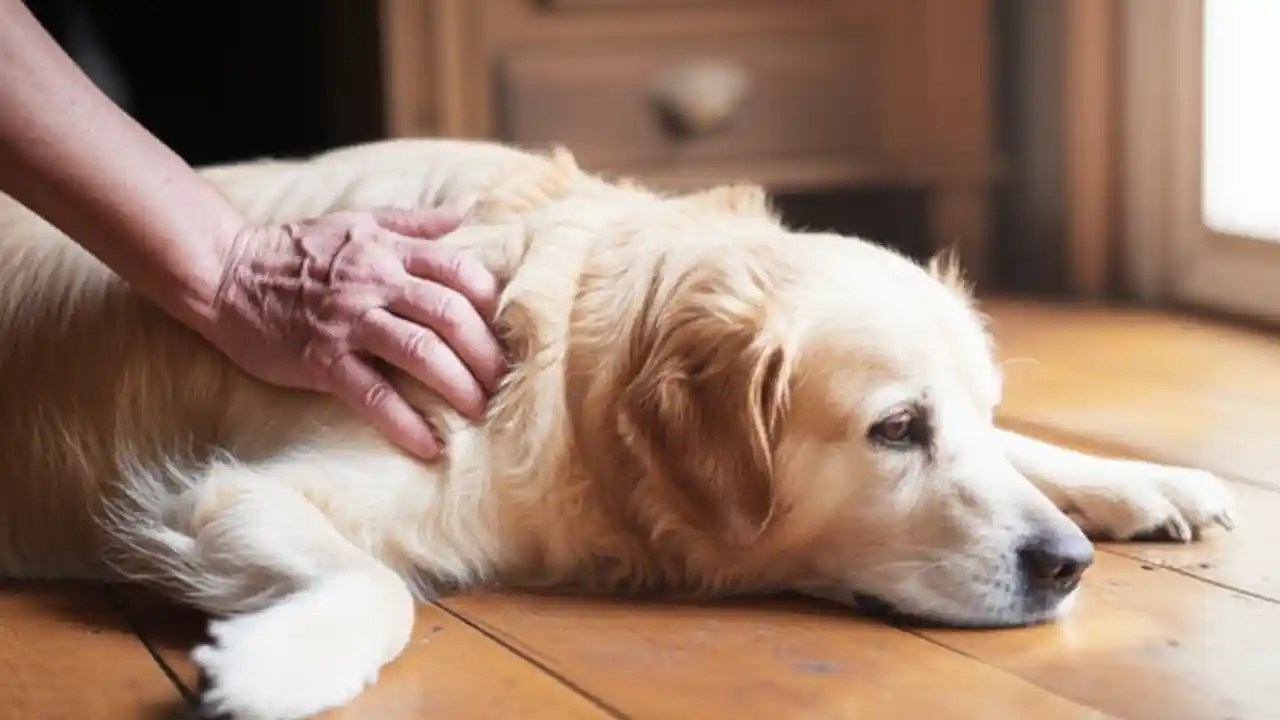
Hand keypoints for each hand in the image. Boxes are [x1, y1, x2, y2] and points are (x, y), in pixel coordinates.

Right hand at [204, 207, 503, 458]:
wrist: (227, 272)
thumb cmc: (299, 251)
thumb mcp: (359, 222)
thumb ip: (415, 222)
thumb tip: (465, 212)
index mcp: (391, 251)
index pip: (461, 271)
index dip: (493, 303)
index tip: (508, 332)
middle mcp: (377, 283)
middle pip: (450, 314)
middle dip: (485, 352)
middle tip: (506, 383)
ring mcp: (350, 322)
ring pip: (420, 352)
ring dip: (458, 386)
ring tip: (481, 413)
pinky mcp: (322, 359)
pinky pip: (373, 393)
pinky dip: (404, 422)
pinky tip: (427, 446)